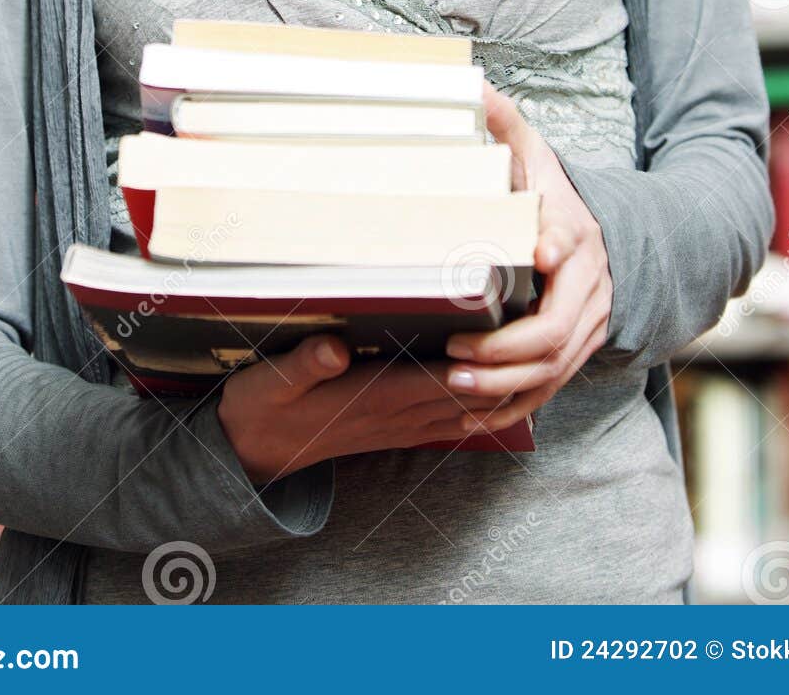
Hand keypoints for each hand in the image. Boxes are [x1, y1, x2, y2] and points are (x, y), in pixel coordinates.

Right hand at [217, 333, 507, 488]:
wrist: (250, 453)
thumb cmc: (260, 407)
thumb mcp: (271, 381)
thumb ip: (305, 363)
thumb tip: (335, 347)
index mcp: (368, 396)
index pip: (432, 379)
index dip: (470, 364)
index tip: (503, 336)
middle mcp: (391, 415)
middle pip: (459, 395)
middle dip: (499, 375)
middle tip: (539, 342)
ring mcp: (393, 427)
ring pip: (459, 411)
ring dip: (495, 393)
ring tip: (534, 366)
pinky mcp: (390, 430)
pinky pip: (444, 422)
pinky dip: (475, 410)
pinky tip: (495, 397)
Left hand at [442, 81, 612, 433]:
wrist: (611, 241)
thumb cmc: (553, 195)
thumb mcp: (532, 154)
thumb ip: (502, 123)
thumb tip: (470, 82)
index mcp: (576, 232)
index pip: (571, 242)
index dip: (557, 248)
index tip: (539, 253)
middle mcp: (588, 285)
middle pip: (559, 328)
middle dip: (508, 347)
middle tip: (457, 353)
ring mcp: (587, 324)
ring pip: (554, 367)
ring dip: (504, 383)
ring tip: (455, 385)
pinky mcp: (576, 353)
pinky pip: (550, 389)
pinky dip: (514, 405)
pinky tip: (473, 413)